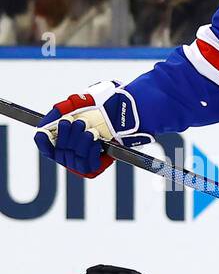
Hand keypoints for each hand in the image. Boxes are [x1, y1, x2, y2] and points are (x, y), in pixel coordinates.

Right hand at [34, 81, 152, 177]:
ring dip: (80, 142)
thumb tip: (46, 123)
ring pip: (72, 158)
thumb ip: (59, 111)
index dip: (42, 141)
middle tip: (79, 123)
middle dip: (67, 135)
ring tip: (90, 131)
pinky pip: (86, 165)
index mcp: (59, 139)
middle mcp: (67, 153)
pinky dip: (90, 151)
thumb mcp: (76, 105)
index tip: (44, 132)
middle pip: (59, 151)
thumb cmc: (98, 110)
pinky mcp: (93, 168)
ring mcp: (79, 162)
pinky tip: (97, 141)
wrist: (122, 117)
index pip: (43, 145)